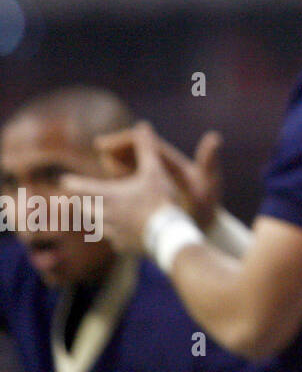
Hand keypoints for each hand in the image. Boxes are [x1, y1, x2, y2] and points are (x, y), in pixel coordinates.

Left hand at [63, 122, 220, 252]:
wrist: (167, 235)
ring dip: (95, 219)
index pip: (80, 189)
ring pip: (96, 225)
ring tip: (97, 215)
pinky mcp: (122, 246)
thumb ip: (147, 148)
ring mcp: (113, 233)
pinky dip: (115, 234)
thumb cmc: (159, 200)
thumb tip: (143, 125)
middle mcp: (105, 215)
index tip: (64, 181)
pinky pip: (114, 239)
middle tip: (74, 198)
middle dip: (79, 202)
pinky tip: (122, 234)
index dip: (72, 184)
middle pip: (83, 208)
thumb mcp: (155, 170)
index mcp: (108, 196)